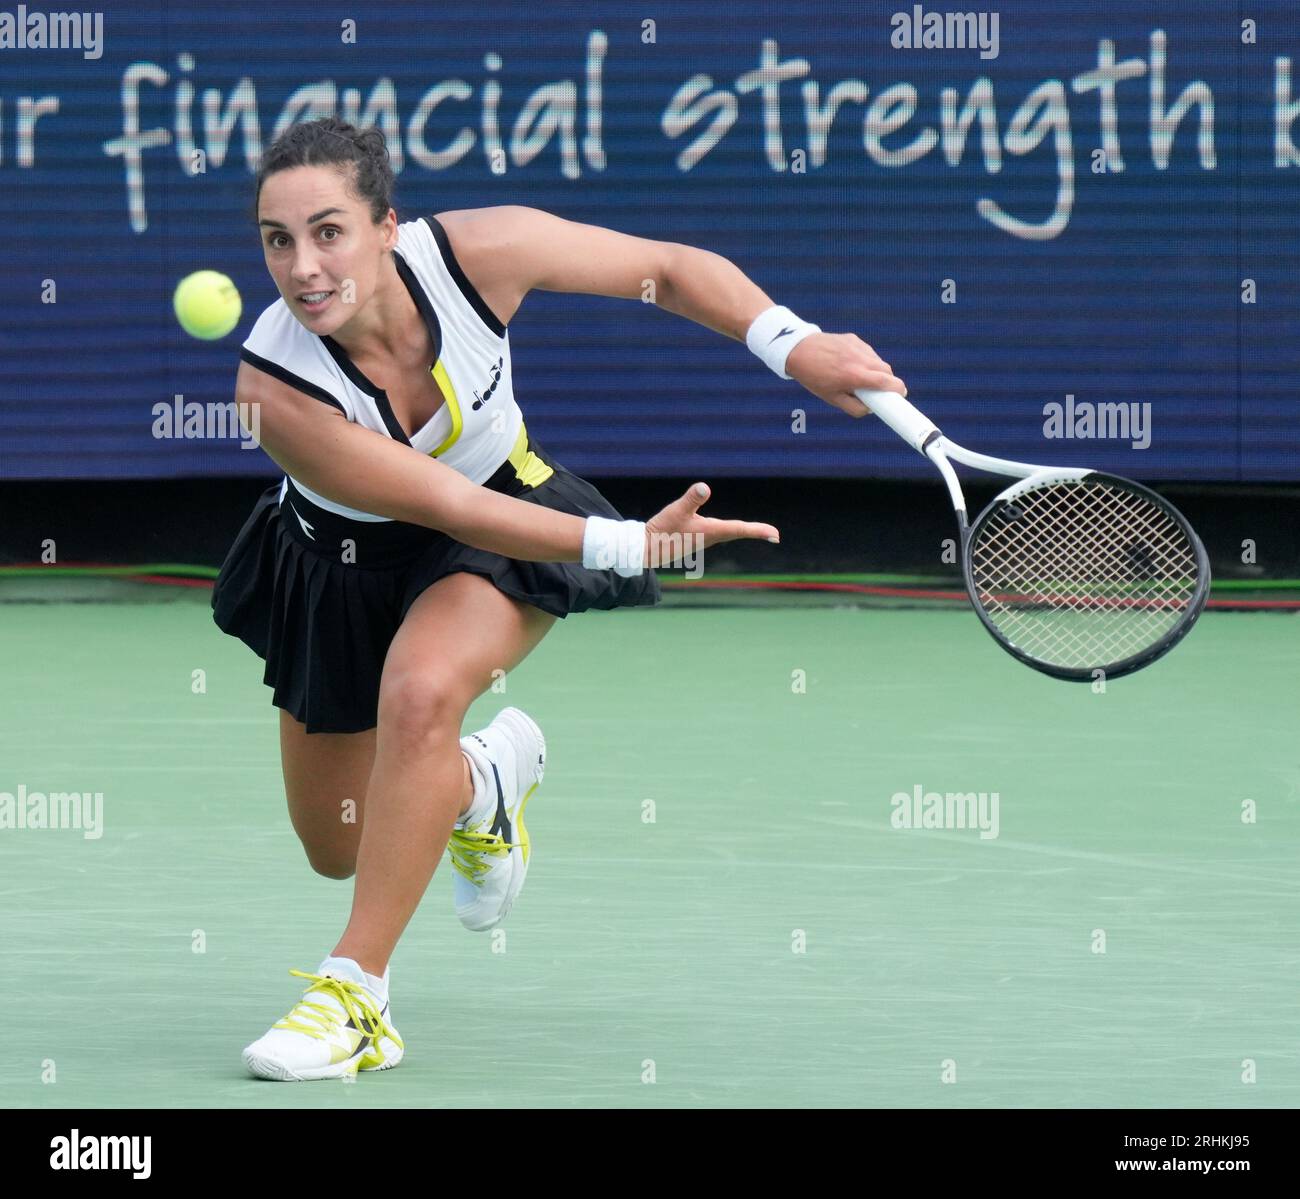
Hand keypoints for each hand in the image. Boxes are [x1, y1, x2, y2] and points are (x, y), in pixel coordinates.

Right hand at [644, 482, 779, 567]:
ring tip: (760, 532)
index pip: (740, 528)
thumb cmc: (662, 531)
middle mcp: (710, 537)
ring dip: (745, 532)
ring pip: (729, 534)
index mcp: (711, 531)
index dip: (759, 530)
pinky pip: (719, 534)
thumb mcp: (677, 510)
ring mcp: (703, 539)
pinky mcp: (695, 539)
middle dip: (757, 532)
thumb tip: (705, 487)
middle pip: (738, 532)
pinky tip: (729, 530)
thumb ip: (691, 499)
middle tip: (775, 535)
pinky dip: (731, 531)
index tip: (776, 535)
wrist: (647, 550)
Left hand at [784, 332, 906, 417]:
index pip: (888, 382)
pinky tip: (851, 365)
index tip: (901, 396)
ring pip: (878, 361)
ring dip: (877, 371)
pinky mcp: (854, 339)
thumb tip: (871, 409)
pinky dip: (866, 361)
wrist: (798, 351)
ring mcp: (858, 347)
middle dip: (888, 382)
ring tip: (860, 378)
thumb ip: (854, 407)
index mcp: (854, 376)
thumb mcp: (832, 398)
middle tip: (880, 391)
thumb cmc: (814, 378)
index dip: (898, 390)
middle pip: (887, 371)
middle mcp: (859, 359)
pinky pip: (868, 352)